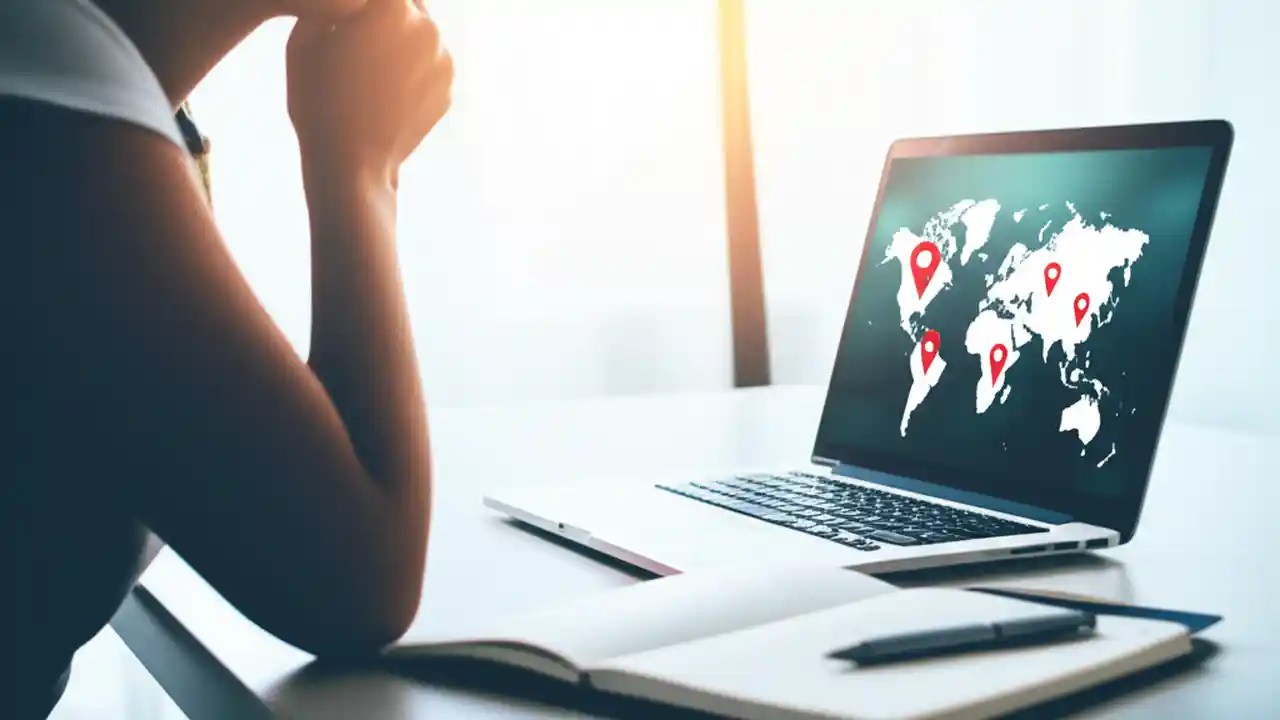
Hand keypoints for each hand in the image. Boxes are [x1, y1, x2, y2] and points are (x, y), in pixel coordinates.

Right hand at [287, 0, 453, 184]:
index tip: (348, 23)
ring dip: (399, 38)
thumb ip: (330, 3)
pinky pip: (428, 63)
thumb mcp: (306, 36)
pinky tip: (383, 90)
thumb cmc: (317, 99)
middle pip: (405, 1)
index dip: (361, 5)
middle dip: (383, 13)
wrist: (352, 164)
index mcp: (392, 5)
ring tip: (367, 67)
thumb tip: (349, 2)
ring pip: (420, 32)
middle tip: (357, 40)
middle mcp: (427, 26)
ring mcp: (443, 60)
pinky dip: (410, 68)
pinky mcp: (448, 88)